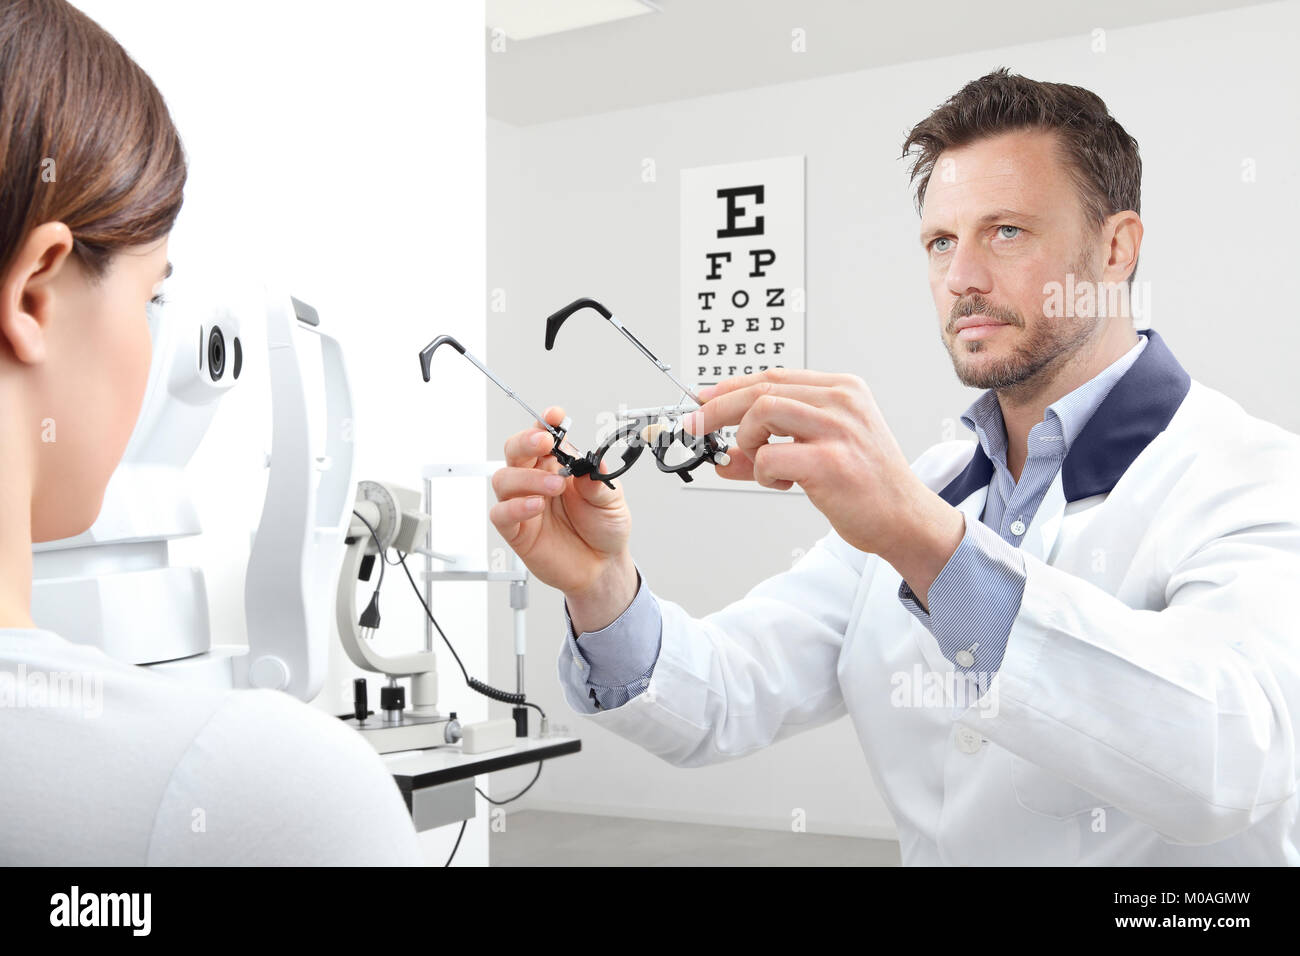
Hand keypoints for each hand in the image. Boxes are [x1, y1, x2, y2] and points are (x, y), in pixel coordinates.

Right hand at [490, 405, 632, 597]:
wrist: (602, 566)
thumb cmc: (603, 528)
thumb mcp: (612, 502)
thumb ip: (598, 483)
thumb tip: (589, 465)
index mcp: (558, 465)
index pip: (544, 436)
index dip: (546, 423)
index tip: (555, 416)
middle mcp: (536, 479)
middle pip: (515, 450)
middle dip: (527, 441)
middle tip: (546, 442)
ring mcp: (523, 504)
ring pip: (504, 479)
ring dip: (526, 477)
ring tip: (554, 486)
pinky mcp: (517, 530)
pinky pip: (501, 513)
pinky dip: (515, 507)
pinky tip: (536, 506)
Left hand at [681, 368, 963, 581]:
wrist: (905, 518)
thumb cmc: (866, 485)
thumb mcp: (819, 454)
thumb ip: (773, 447)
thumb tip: (722, 458)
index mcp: (843, 389)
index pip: (773, 376)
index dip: (730, 388)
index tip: (703, 401)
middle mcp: (841, 401)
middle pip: (761, 389)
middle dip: (717, 409)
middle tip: (696, 426)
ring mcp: (838, 429)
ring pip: (761, 412)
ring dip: (746, 441)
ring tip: (760, 463)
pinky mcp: (830, 461)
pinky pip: (769, 457)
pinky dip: (762, 472)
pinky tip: (781, 483)